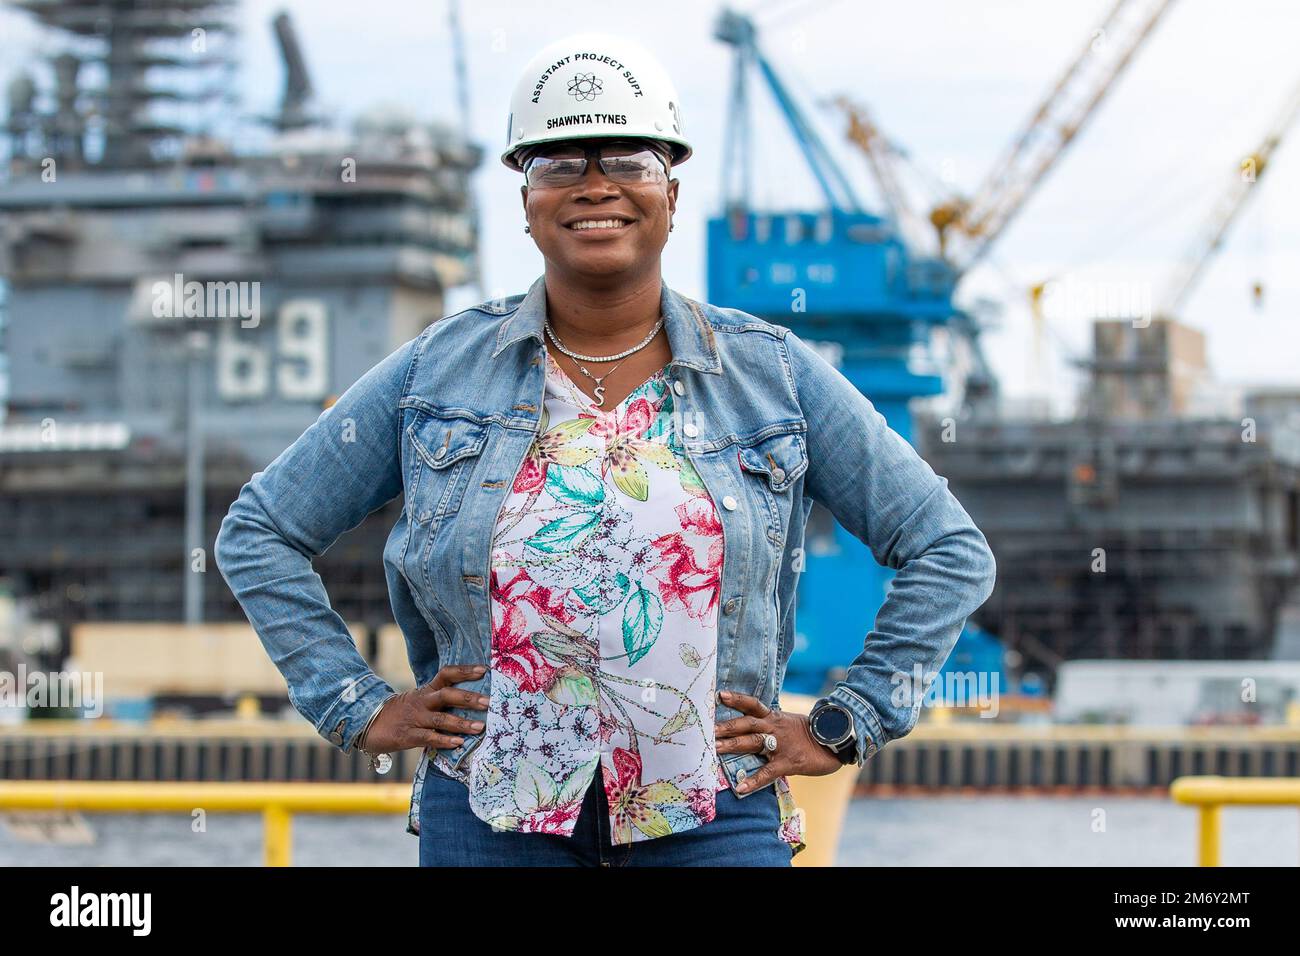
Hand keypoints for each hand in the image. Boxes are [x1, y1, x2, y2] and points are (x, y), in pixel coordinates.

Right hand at [359, 664, 489, 752]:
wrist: (368, 723)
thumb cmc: (402, 713)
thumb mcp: (420, 700)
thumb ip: (441, 700)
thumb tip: (473, 701)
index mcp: (426, 690)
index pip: (446, 674)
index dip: (465, 671)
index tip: (484, 670)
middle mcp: (422, 701)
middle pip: (447, 695)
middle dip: (469, 699)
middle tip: (489, 703)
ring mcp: (414, 719)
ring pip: (441, 719)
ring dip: (462, 723)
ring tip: (480, 727)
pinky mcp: (407, 736)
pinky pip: (428, 738)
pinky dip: (444, 741)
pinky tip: (458, 743)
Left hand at [714, 689, 844, 792]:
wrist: (835, 745)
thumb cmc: (809, 736)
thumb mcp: (788, 723)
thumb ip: (769, 724)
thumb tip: (749, 728)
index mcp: (774, 717)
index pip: (753, 704)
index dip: (737, 699)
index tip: (719, 695)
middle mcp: (775, 727)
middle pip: (747, 723)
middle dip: (726, 726)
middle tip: (707, 729)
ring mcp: (781, 744)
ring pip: (753, 742)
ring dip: (733, 745)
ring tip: (714, 749)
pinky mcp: (789, 762)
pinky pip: (768, 772)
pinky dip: (754, 780)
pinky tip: (741, 786)